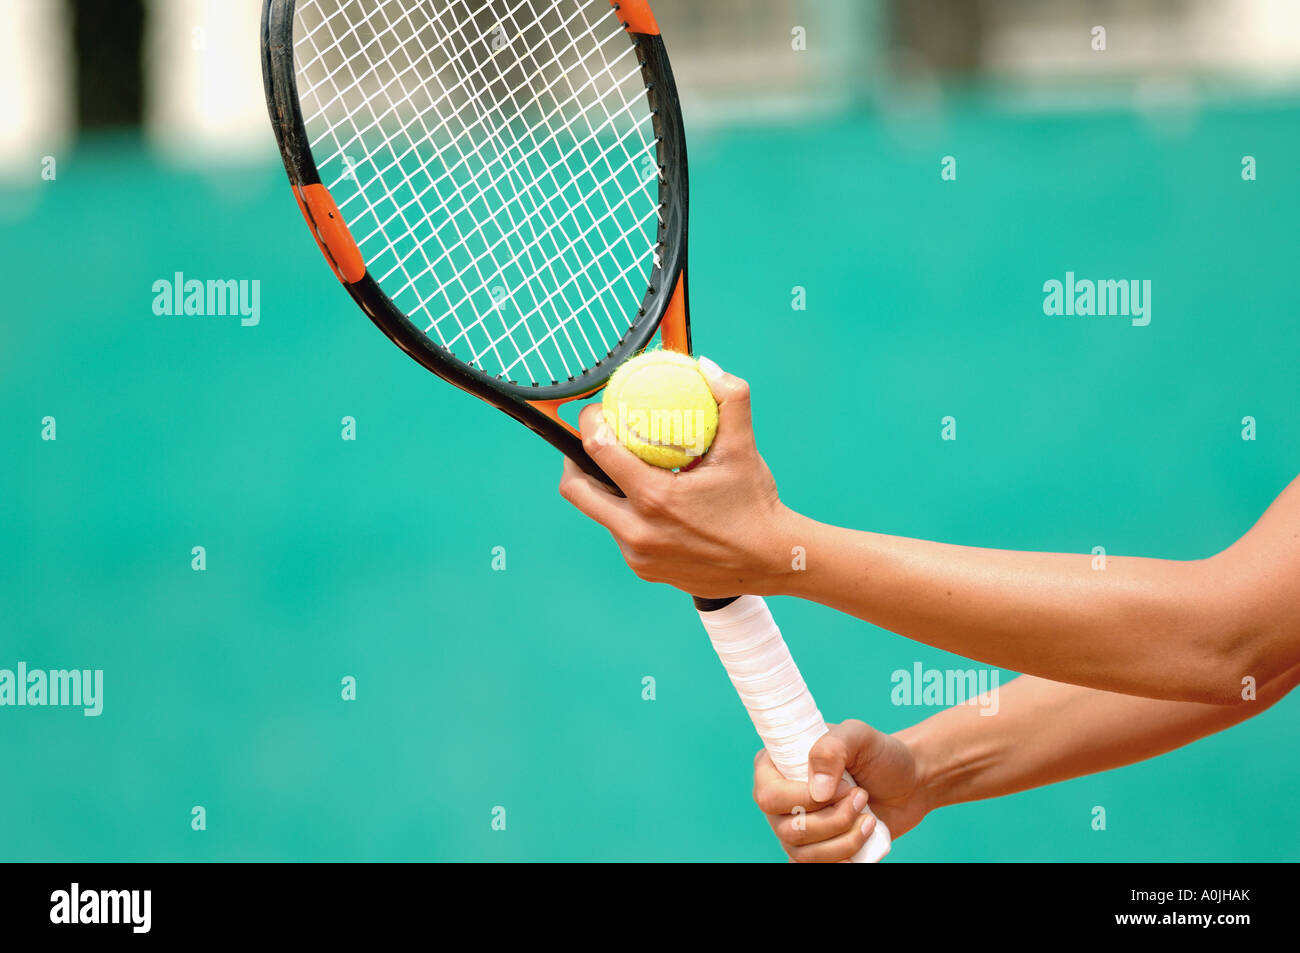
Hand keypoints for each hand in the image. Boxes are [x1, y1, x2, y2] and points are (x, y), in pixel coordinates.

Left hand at [558, 358, 794, 598]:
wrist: (770, 562)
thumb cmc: (755, 504)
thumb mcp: (744, 449)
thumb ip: (731, 400)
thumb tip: (708, 367)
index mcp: (655, 498)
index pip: (598, 450)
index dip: (589, 422)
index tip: (596, 410)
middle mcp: (638, 530)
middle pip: (576, 488)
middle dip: (575, 461)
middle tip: (593, 441)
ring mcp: (638, 554)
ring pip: (598, 513)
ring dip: (603, 488)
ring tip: (621, 467)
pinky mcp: (644, 569)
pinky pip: (620, 533)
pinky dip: (627, 513)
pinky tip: (649, 500)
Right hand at [753, 720, 928, 861]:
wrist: (908, 784)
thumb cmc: (878, 755)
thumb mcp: (858, 736)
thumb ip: (831, 750)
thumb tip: (817, 793)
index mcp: (776, 766)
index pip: (768, 795)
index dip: (804, 798)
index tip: (844, 786)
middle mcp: (780, 800)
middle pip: (788, 829)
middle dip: (833, 820)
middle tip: (861, 798)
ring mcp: (795, 827)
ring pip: (804, 853)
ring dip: (845, 840)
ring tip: (868, 819)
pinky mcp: (815, 850)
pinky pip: (815, 867)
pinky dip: (843, 859)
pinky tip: (862, 838)